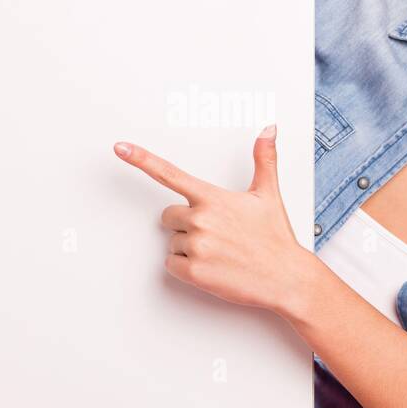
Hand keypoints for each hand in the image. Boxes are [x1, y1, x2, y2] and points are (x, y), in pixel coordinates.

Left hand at [112, 124, 316, 317]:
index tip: (120, 148)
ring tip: (219, 252)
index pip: (170, 173)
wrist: (285, 278)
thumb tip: (268, 129)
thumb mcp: (268, 194)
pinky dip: (186, 268)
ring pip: (172, 242)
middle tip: (217, 233)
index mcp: (212, 198)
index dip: (141, 159)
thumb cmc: (275, 238)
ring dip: (189, 248)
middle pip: (168, 216)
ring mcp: (196, 246)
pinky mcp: (194, 272)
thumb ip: (264, 158)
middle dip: (186, 223)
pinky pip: (171, 265)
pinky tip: (212, 267)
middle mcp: (200, 219)